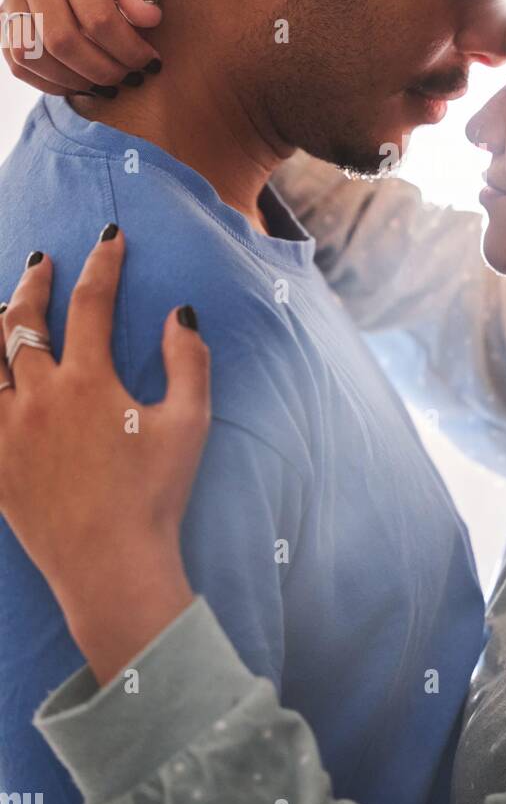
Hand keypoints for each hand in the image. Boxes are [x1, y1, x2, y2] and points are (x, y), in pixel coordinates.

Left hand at [0, 229, 210, 682]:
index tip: (109, 237)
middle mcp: (38, 397)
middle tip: (41, 262)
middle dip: (34, 283)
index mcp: (88, 382)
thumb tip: (179, 315)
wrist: (109, 566)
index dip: (102, 263)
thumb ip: (188, 363)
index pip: (92, 302)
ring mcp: (7, 432)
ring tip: (2, 307)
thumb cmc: (154, 496)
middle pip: (23, 321)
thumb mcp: (189, 424)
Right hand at [2, 0, 163, 95]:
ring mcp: (13, 1)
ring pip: (34, 57)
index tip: (150, 63)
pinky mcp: (4, 25)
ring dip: (76, 81)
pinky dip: (54, 84)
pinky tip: (85, 84)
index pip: (97, 18)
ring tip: (109, 85)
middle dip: (101, 70)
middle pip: (61, 41)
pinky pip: (20, 66)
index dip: (128, 50)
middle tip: (129, 78)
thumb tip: (147, 18)